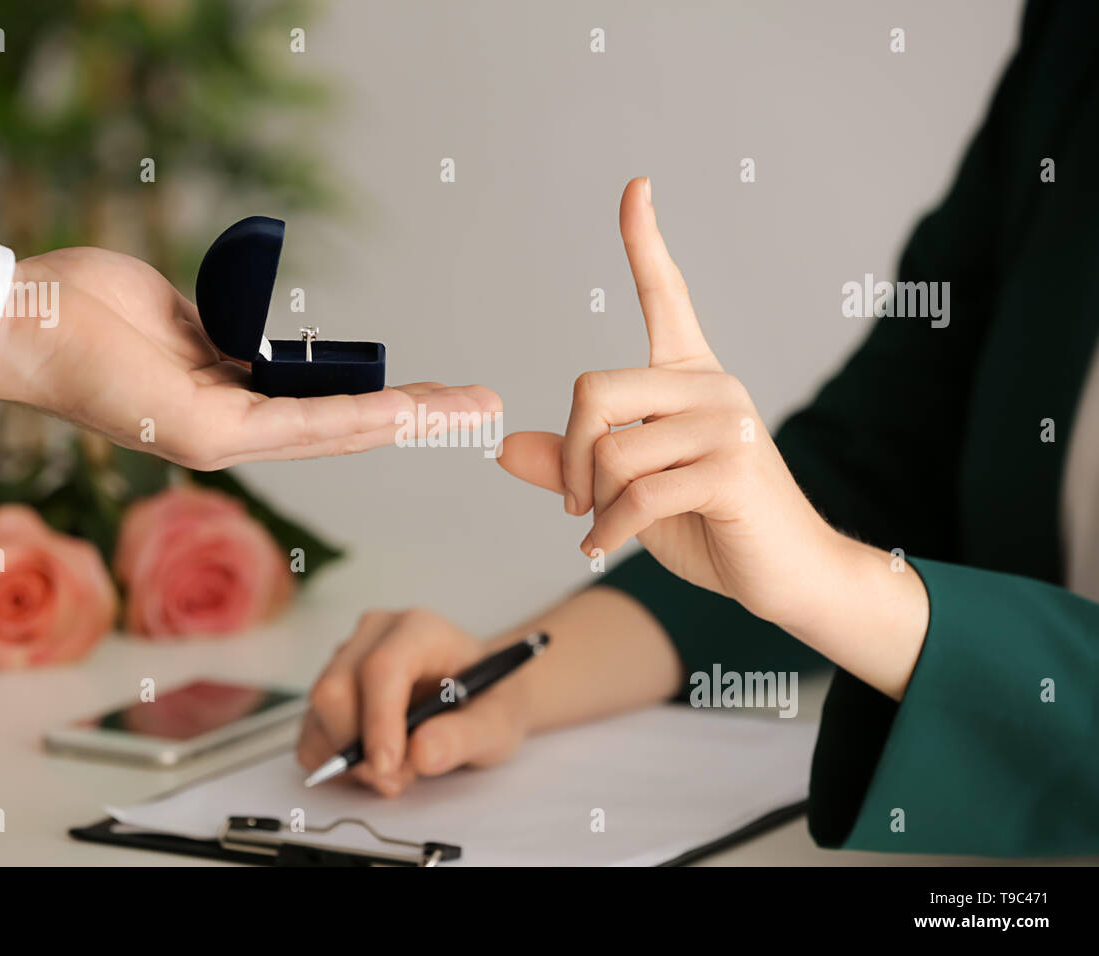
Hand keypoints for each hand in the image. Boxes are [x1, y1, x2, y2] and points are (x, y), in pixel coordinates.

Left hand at [0, 247, 499, 466]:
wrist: (19, 320)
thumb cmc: (84, 310)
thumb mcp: (175, 319)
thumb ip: (224, 339)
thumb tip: (252, 343)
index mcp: (222, 403)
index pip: (320, 412)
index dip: (383, 405)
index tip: (433, 396)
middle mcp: (228, 431)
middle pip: (342, 428)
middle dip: (417, 418)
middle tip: (481, 409)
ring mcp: (220, 438)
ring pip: (334, 431)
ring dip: (407, 419)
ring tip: (467, 410)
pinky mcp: (207, 434)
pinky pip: (299, 423)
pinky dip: (357, 416)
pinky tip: (405, 410)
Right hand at [296, 609, 529, 796]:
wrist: (480, 698)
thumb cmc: (488, 701)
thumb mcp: (497, 722)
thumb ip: (465, 736)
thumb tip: (421, 752)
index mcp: (419, 630)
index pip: (382, 668)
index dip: (379, 720)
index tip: (388, 767)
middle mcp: (374, 636)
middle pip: (335, 690)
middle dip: (359, 748)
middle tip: (399, 779)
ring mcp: (346, 660)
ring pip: (318, 714)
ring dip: (348, 759)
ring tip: (397, 771)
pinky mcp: (331, 690)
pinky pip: (311, 732)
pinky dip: (333, 761)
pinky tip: (373, 764)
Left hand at [498, 179, 927, 696]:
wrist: (788, 577)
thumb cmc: (709, 526)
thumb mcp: (626, 491)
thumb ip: (571, 464)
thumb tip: (503, 448)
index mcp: (690, 378)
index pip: (665, 295)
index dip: (644, 240)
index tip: (635, 186)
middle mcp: (710, 386)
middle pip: (592, 390)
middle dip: (566, 454)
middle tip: (572, 499)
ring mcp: (724, 423)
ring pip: (610, 450)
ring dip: (591, 502)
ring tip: (604, 526)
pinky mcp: (730, 467)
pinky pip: (636, 494)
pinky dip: (608, 531)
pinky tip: (604, 546)